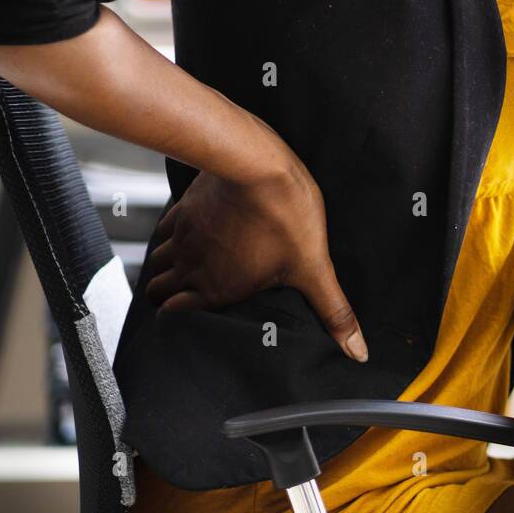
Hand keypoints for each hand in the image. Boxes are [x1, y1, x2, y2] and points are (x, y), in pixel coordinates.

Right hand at [145, 150, 367, 362]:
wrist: (255, 163)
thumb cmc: (284, 214)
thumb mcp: (314, 268)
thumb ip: (332, 311)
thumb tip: (356, 349)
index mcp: (217, 288)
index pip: (175, 316)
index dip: (176, 321)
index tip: (185, 322)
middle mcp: (192, 265)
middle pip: (158, 290)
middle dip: (164, 297)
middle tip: (179, 298)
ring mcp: (184, 235)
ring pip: (157, 261)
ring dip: (165, 268)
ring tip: (180, 269)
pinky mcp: (185, 207)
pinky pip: (164, 228)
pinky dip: (170, 235)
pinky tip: (187, 232)